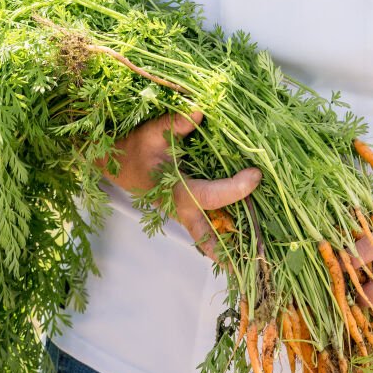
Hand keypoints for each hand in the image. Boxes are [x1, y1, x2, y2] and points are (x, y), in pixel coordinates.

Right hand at [96, 109, 260, 259]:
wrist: (115, 163)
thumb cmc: (135, 148)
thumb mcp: (153, 132)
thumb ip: (175, 123)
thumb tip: (199, 110)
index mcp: (176, 192)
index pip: (212, 196)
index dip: (236, 188)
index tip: (256, 175)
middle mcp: (180, 208)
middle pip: (206, 237)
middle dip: (228, 251)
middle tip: (253, 262)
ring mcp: (181, 212)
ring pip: (206, 234)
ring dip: (227, 244)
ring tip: (257, 255)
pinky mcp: (183, 208)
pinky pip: (204, 224)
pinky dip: (221, 231)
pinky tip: (242, 232)